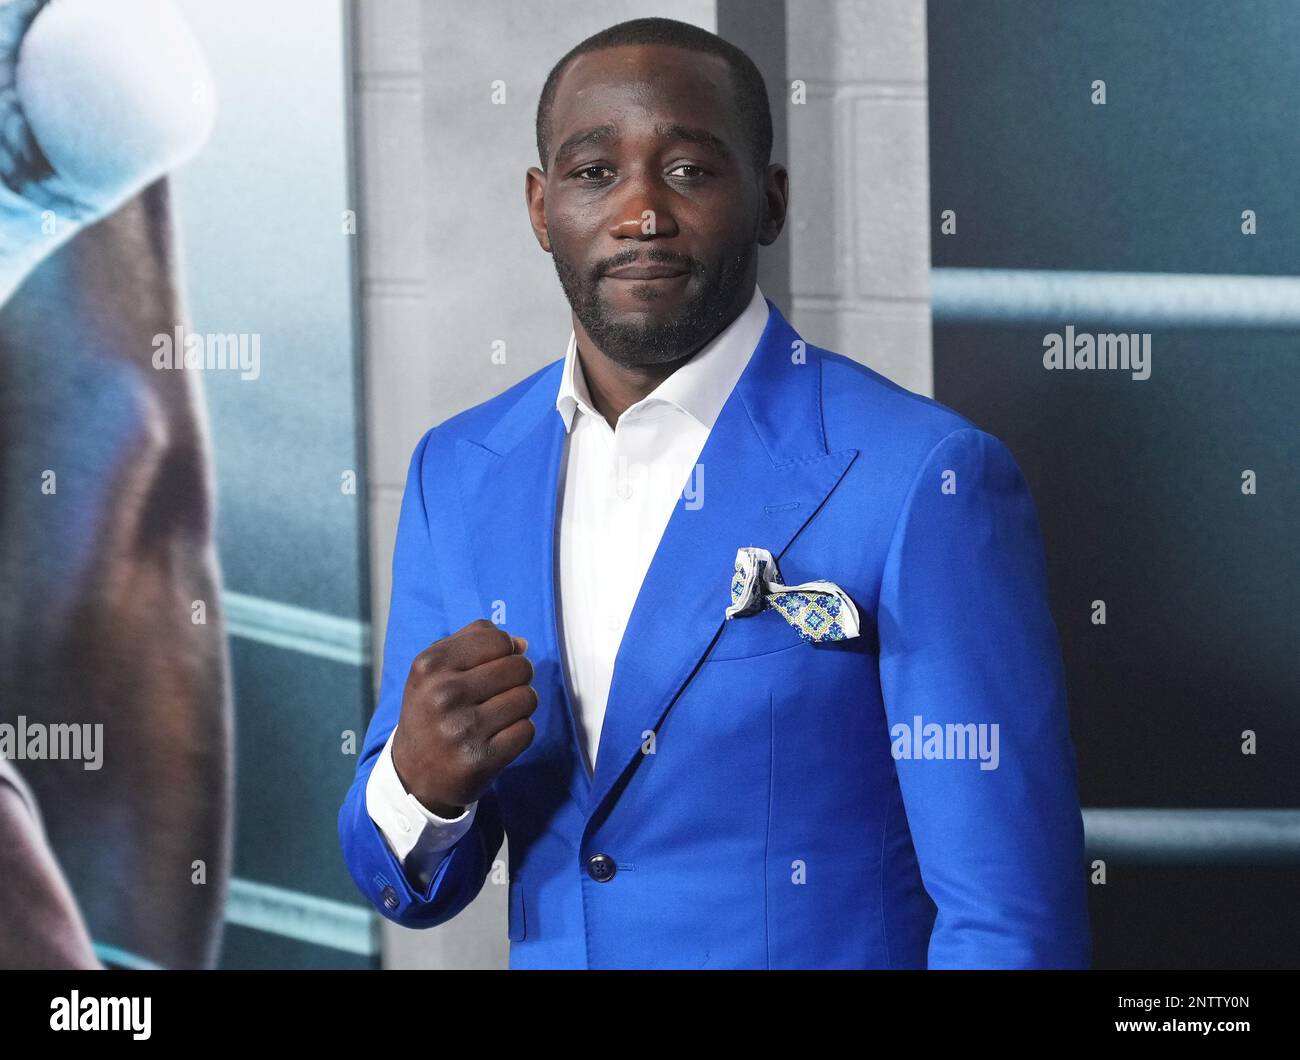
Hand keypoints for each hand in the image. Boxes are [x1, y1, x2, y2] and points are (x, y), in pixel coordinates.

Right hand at [391, 619, 535, 817]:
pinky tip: (497, 738)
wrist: (412, 775)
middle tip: (497, 695)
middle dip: (517, 679)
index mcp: (430, 665)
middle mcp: (444, 694)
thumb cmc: (431, 712)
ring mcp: (462, 729)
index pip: (497, 640)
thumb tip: (521, 643)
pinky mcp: (480, 759)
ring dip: (520, 707)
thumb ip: (475, 642)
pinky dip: (519, 733)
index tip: (492, 668)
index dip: (505, 652)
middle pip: (519, 667)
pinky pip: (527, 730)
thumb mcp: (435, 669)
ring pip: (527, 698)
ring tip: (496, 717)